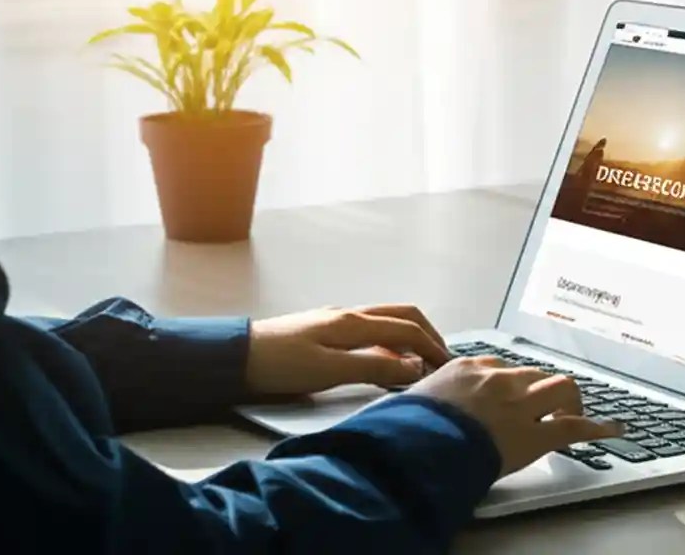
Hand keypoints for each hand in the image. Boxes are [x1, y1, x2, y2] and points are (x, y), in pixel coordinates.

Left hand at [245, 305, 449, 394]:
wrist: (235, 357)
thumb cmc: (281, 365)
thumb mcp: (331, 371)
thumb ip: (375, 368)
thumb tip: (415, 367)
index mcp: (353, 323)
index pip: (406, 328)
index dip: (432, 347)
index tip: (449, 367)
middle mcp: (348, 314)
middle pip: (400, 314)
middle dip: (426, 333)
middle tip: (442, 357)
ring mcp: (334, 319)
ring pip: (384, 320)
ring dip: (408, 335)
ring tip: (419, 360)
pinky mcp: (322, 329)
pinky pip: (368, 329)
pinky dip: (388, 340)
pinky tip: (383, 360)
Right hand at [408, 357, 623, 476]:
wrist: (416, 448)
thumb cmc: (406, 430)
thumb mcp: (408, 403)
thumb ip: (421, 400)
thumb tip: (408, 409)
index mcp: (466, 367)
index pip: (498, 365)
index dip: (509, 382)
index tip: (510, 392)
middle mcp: (498, 378)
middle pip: (532, 373)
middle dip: (540, 389)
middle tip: (542, 407)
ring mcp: (519, 404)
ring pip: (561, 388)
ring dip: (568, 401)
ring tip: (571, 413)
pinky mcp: (535, 434)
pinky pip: (574, 427)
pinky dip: (596, 428)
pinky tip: (610, 430)